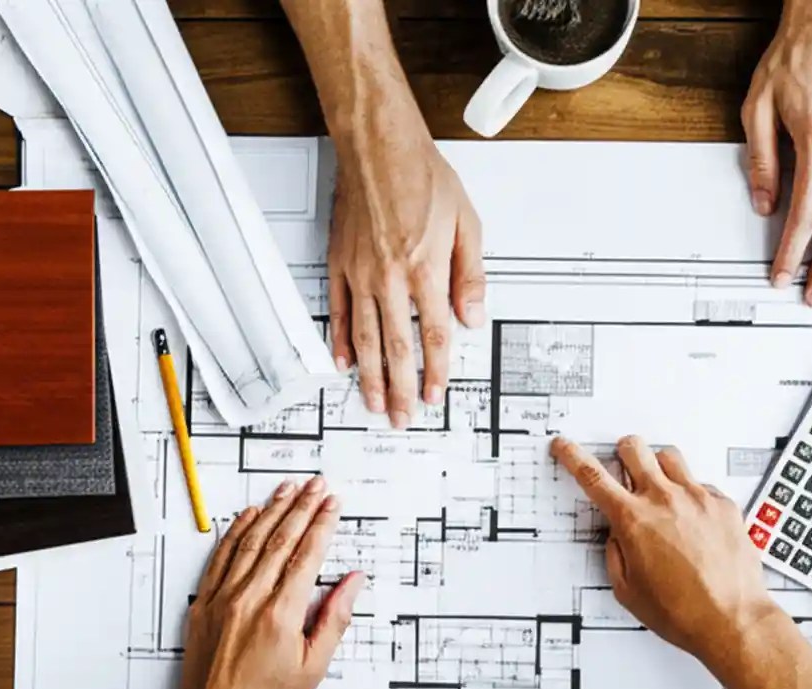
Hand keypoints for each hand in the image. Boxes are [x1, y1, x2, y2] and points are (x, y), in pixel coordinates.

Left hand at [177, 477, 365, 688]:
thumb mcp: (312, 668)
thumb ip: (334, 619)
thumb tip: (352, 583)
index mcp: (279, 615)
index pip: (306, 555)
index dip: (323, 525)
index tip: (333, 505)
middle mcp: (248, 601)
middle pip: (280, 540)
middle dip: (302, 507)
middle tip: (317, 486)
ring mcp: (222, 601)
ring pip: (250, 542)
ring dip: (271, 511)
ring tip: (287, 489)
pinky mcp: (202, 606)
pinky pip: (219, 558)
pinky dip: (235, 533)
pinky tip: (247, 516)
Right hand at [329, 126, 485, 428]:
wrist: (379, 148)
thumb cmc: (422, 177)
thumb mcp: (467, 223)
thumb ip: (470, 274)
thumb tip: (472, 315)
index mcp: (425, 270)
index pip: (435, 335)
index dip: (436, 371)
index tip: (436, 394)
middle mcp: (390, 277)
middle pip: (397, 348)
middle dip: (400, 389)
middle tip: (401, 417)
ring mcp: (360, 274)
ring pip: (366, 339)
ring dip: (370, 377)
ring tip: (374, 403)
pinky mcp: (339, 265)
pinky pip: (339, 313)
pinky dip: (341, 341)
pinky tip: (344, 363)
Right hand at [550, 435, 777, 662]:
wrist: (731, 620)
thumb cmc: (683, 611)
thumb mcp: (627, 590)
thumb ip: (615, 552)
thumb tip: (616, 533)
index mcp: (633, 520)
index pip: (592, 476)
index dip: (573, 456)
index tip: (565, 446)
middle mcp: (664, 500)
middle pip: (634, 448)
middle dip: (623, 452)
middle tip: (625, 465)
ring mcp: (697, 498)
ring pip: (669, 457)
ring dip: (659, 468)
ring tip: (663, 492)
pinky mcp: (723, 504)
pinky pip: (701, 484)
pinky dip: (692, 495)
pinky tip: (694, 519)